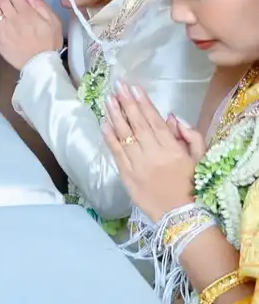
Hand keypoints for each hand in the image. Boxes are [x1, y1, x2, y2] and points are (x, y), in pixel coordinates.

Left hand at [101, 83, 204, 221]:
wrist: (181, 218)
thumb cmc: (192, 187)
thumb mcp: (200, 160)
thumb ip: (190, 136)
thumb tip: (172, 117)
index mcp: (172, 149)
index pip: (154, 121)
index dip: (143, 103)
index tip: (134, 87)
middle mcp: (153, 154)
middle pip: (137, 124)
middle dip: (126, 103)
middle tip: (117, 86)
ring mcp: (138, 165)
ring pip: (124, 135)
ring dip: (114, 115)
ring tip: (107, 99)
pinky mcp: (127, 176)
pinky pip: (116, 153)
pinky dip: (109, 137)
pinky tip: (104, 123)